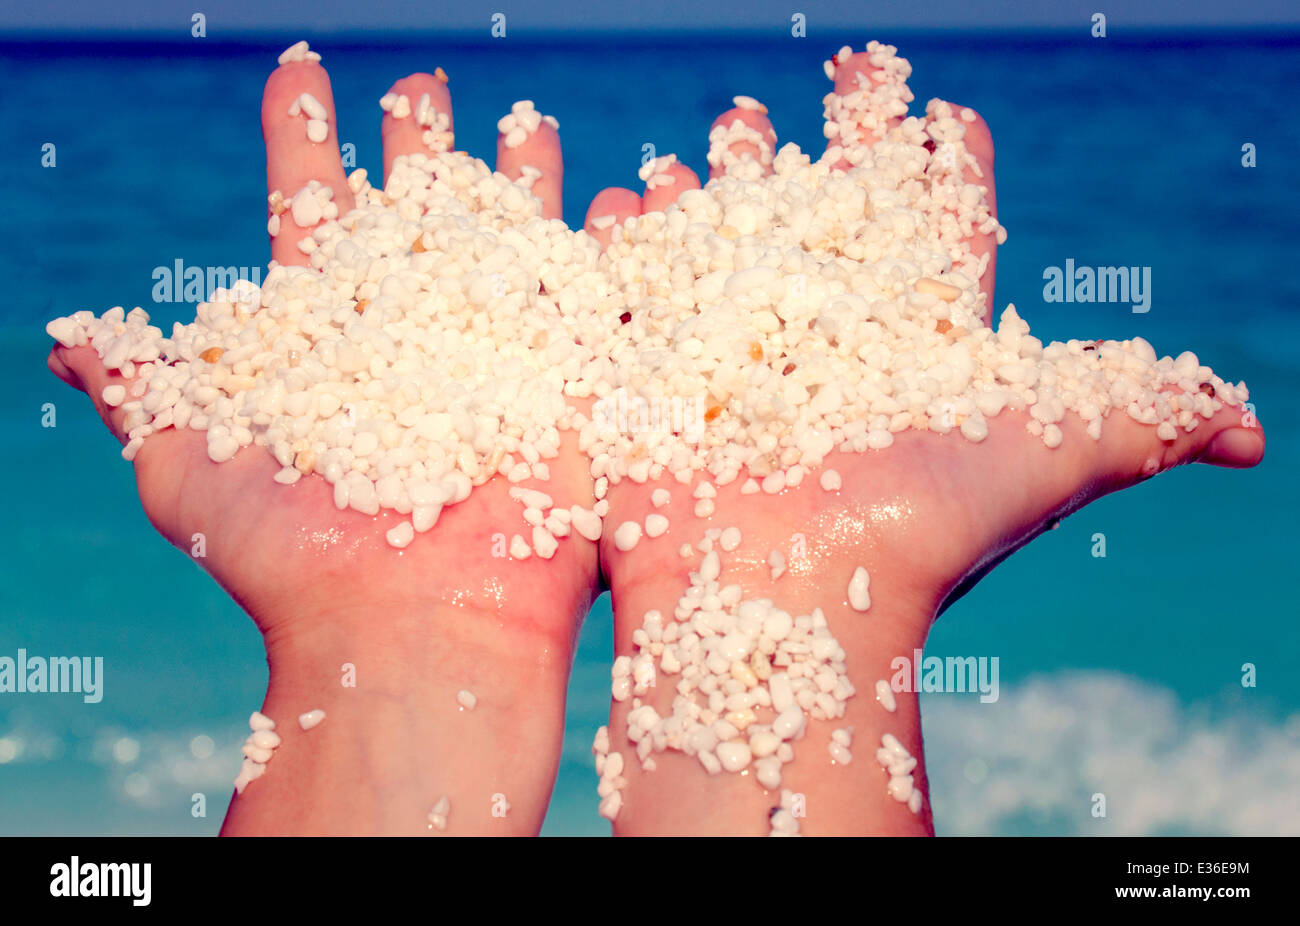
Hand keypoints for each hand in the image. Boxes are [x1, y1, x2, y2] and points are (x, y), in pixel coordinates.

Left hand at [47, 59, 598, 833]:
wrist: (418, 627)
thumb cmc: (297, 561)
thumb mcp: (185, 470)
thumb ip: (140, 391)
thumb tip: (63, 341)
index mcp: (329, 337)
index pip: (315, 209)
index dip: (305, 138)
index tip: (300, 73)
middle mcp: (415, 333)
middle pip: (419, 211)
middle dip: (420, 144)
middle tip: (423, 84)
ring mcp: (499, 351)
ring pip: (515, 236)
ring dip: (518, 175)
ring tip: (522, 115)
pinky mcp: (573, 380)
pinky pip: (599, 289)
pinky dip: (611, 236)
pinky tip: (623, 187)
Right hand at [594, 48, 1264, 834]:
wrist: (782, 605)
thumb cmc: (920, 526)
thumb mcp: (1061, 447)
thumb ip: (1155, 409)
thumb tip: (1262, 439)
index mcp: (921, 342)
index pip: (943, 229)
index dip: (950, 167)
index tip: (950, 108)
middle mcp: (831, 343)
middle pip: (839, 217)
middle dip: (839, 146)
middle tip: (842, 72)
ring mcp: (736, 356)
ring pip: (735, 238)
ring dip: (729, 179)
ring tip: (723, 123)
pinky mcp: (657, 379)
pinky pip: (642, 286)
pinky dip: (631, 236)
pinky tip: (624, 188)